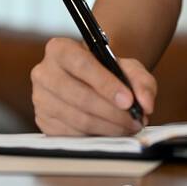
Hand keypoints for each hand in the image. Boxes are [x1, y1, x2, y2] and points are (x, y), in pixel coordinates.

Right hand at [31, 38, 156, 135]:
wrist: (90, 80)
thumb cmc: (107, 71)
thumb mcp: (127, 67)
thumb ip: (141, 81)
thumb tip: (146, 104)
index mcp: (59, 48)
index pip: (82, 66)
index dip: (106, 85)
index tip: (128, 101)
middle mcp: (44, 72)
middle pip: (80, 96)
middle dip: (112, 112)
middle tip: (135, 120)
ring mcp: (40, 99)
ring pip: (78, 119)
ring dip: (109, 127)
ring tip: (129, 127)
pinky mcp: (43, 121)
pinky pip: (72, 135)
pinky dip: (96, 136)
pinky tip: (111, 132)